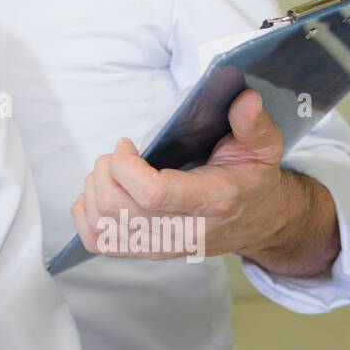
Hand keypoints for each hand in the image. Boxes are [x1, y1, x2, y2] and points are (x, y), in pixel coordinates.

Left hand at [70, 89, 335, 267]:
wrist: (257, 222)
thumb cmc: (252, 180)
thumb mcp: (262, 148)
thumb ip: (253, 123)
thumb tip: (245, 97)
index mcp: (212, 201)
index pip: (153, 194)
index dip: (126, 166)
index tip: (128, 144)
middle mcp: (184, 230)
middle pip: (117, 208)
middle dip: (106, 171)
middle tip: (119, 154)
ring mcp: (162, 246)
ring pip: (103, 224)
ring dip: (95, 188)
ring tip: (113, 170)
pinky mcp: (146, 252)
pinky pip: (99, 241)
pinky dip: (87, 214)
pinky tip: (102, 193)